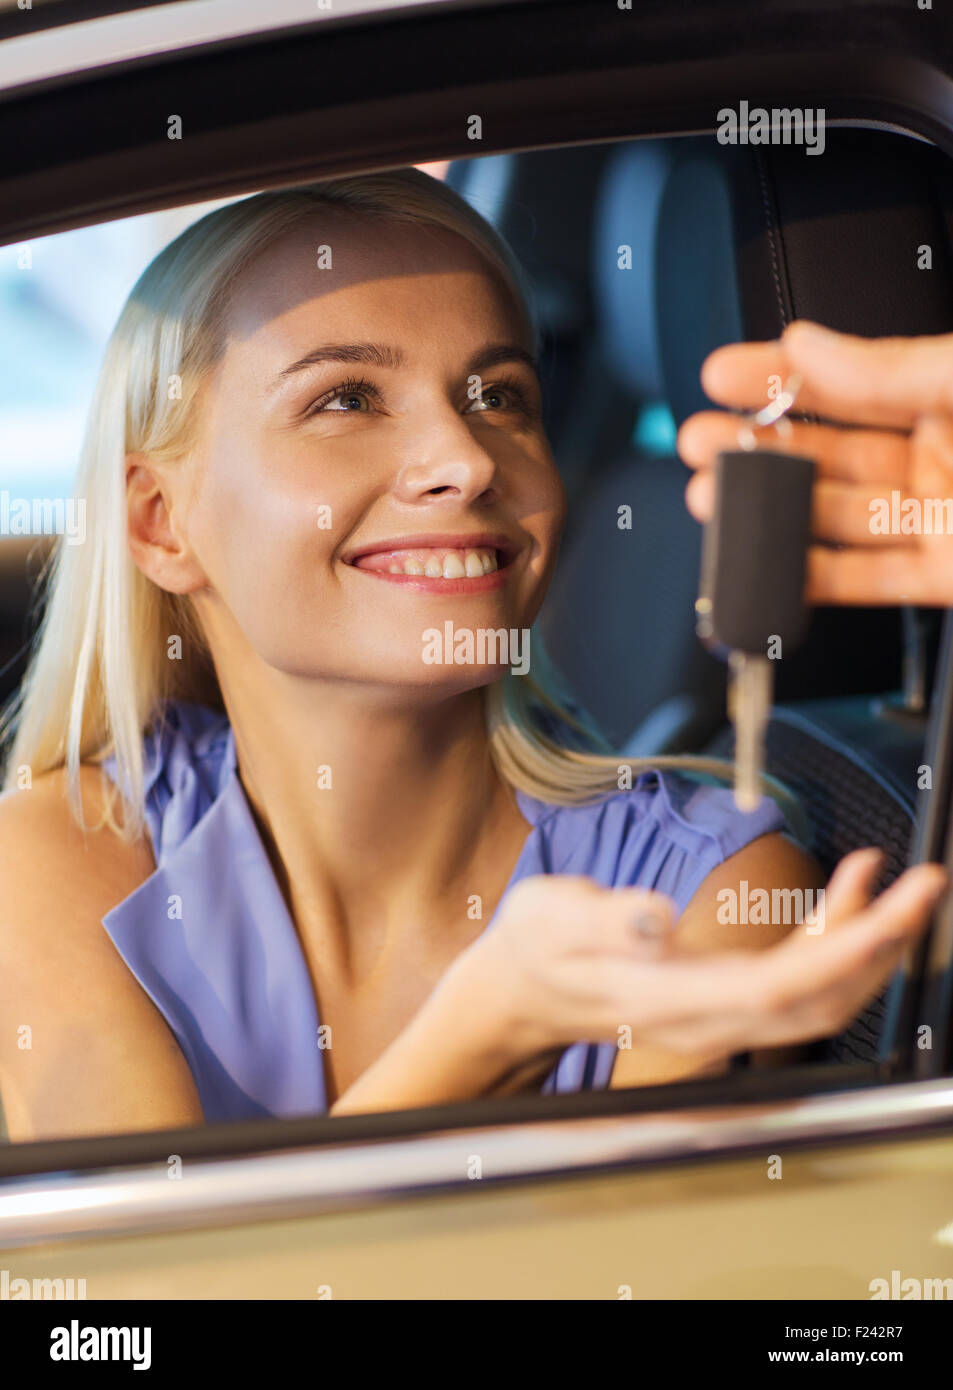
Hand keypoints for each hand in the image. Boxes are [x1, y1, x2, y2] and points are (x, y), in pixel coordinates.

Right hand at [457, 853, 946, 1058]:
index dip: (845, 950)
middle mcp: (705, 1020)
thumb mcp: (551, 916)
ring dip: (868, 945)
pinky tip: (847, 896)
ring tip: (898, 882)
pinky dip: (834, 941)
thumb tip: (654, 918)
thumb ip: (604, 918)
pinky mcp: (723, 999)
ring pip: (816, 999)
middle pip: (817, 1002)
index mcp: (669, 998)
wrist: (521, 990)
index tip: (893, 903)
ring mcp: (718, 1016)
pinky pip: (796, 983)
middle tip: (925, 886)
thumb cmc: (536, 948)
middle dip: (881, 946)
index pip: (778, 987)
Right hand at [678, 321, 952, 605]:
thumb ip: (895, 367)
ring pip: (833, 516)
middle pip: (826, 454)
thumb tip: (810, 346)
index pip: (847, 382)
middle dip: (753, 448)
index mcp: (946, 395)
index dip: (779, 377)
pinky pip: (866, 581)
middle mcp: (937, 456)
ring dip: (766, 510)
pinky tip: (770, 563)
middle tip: (699, 442)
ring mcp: (936, 520)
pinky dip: (811, 578)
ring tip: (711, 500)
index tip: (721, 376)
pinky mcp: (943, 577)